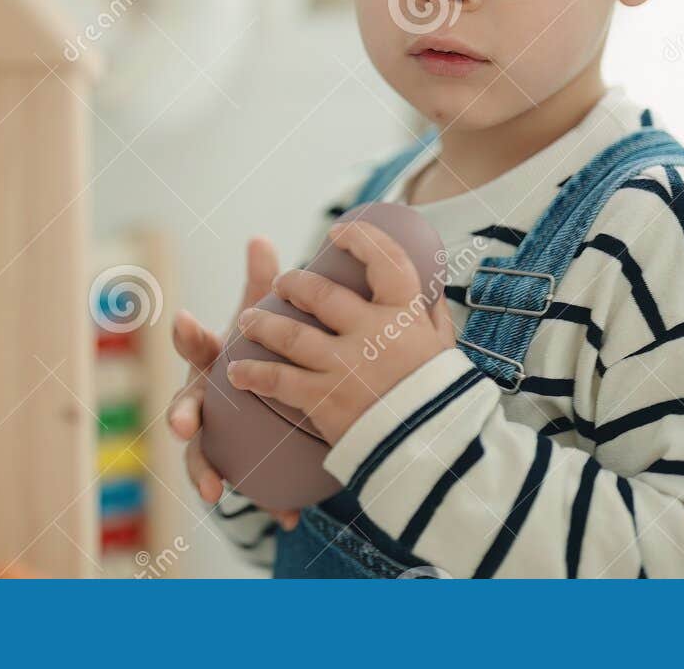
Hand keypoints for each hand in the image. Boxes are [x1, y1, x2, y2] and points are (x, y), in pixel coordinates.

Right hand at [166, 236, 299, 530]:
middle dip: (181, 416)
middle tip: (182, 425)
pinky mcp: (235, 466)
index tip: (187, 321)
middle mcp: (200, 399)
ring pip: (201, 457)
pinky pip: (250, 487)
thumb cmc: (253, 351)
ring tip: (216, 493)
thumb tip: (261, 239)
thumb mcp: (259, 319)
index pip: (194, 344)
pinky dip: (270, 503)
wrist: (254, 398)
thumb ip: (261, 285)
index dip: (188, 333)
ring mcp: (213, 436)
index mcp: (209, 359)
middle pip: (184, 407)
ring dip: (206, 474)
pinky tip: (288, 517)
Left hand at [227, 220, 455, 444]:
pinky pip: (277, 379)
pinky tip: (237, 372)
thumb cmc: (443, 399)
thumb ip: (433, 318)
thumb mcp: (446, 350)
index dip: (360, 239)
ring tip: (248, 321)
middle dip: (293, 284)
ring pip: (290, 332)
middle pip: (321, 293)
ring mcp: (344, 364)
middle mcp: (371, 332)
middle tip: (281, 284)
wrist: (434, 451)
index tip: (339, 231)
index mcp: (405, 314)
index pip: (384, 260)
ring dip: (262, 324)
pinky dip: (253, 373)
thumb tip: (430, 291)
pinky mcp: (323, 397)